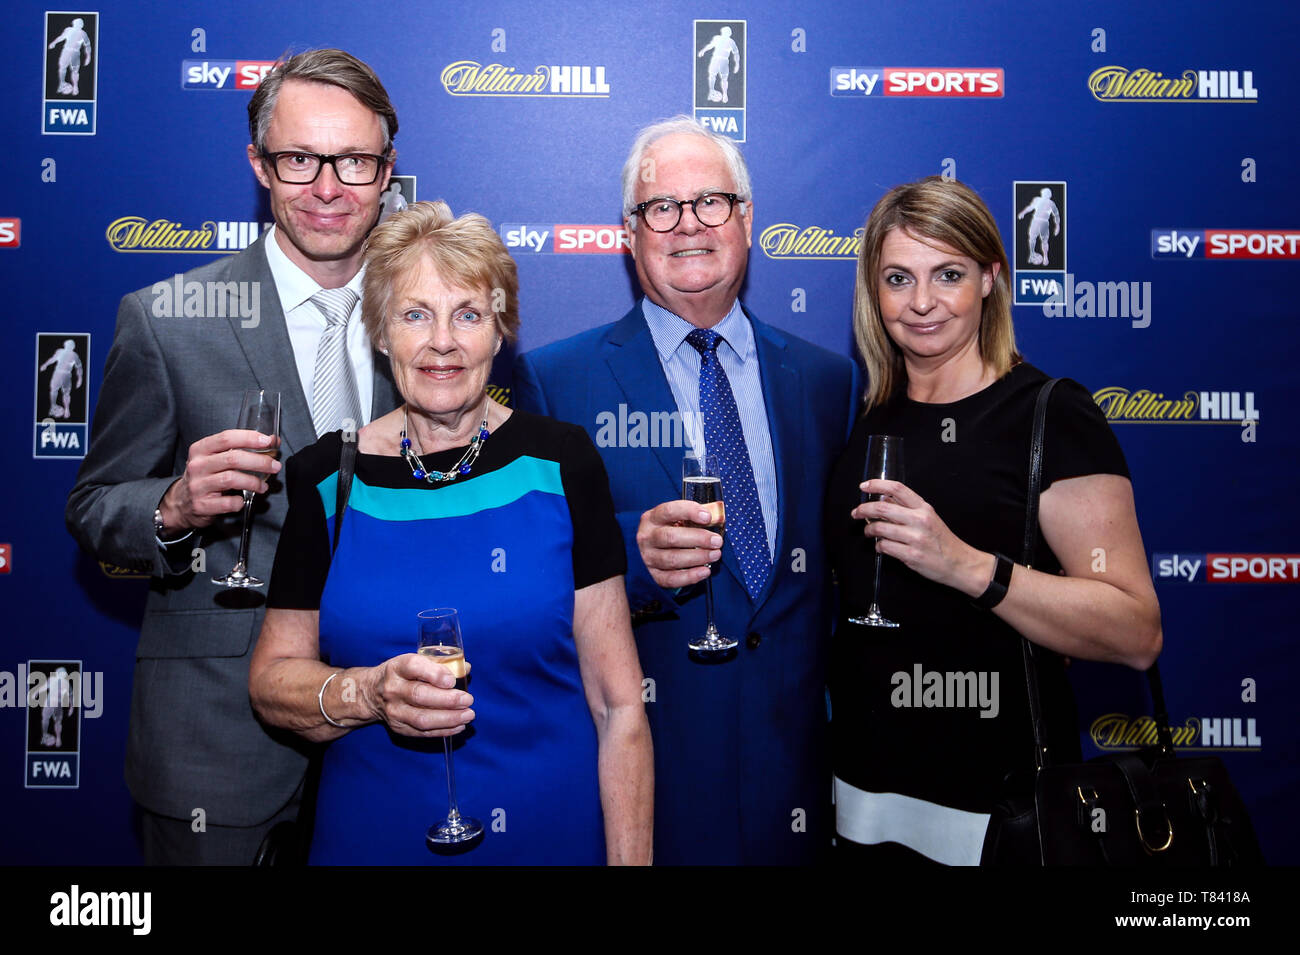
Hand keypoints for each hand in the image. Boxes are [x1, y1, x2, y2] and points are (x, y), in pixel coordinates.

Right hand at [158, 429, 280, 530]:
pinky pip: (228, 502)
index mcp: (200, 449)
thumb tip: (271, 440)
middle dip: (259, 461)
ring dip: (254, 482)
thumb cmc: (204, 476)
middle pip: (233, 458)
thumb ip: (237, 449)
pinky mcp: (202, 505)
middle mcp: (197, 465)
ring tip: (263, 486)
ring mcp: (198, 485)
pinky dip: (239, 501)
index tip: (267, 441)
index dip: (249, 438)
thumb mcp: (213, 458)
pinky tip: (243, 500)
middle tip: (275, 466)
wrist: (182, 502)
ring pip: (231, 479)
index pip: (226, 438)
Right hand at [360, 653, 474, 737]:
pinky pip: (422, 732)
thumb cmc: (402, 675)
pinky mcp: (398, 728)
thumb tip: (465, 668)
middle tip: (468, 699)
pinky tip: (459, 725)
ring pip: (421, 718)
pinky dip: (444, 730)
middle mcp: (393, 689)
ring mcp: (394, 711)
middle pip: (419, 695)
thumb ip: (440, 664)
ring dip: (449, 718)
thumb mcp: (415, 662)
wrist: (372, 693)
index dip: (435, 674)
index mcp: (397, 668)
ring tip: (468, 715)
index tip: (452, 680)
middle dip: (447, 699)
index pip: (414, 667)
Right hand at [635, 499, 722, 588]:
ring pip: (673, 559)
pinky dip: (690, 576)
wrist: (643, 552)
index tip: (708, 517)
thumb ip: (690, 518)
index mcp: (652, 519)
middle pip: (671, 537)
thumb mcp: (672, 520)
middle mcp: (646, 537)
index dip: (689, 512)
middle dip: (699, 539)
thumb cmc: (665, 532)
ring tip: (715, 555)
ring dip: (698, 557)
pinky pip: (672, 579)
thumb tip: (715, 519)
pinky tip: (704, 571)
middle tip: (717, 541)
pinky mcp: (652, 576)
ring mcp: (647, 558)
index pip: (669, 511)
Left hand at [855, 479, 990, 595]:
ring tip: (869, 532)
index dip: (877, 484)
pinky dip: (878, 546)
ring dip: (869, 530)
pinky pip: (884, 546)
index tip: (863, 486)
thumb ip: (906, 507)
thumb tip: (883, 497)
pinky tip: (881, 546)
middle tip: (856, 512)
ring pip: (879, 528)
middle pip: (882, 508)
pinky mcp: (911, 555)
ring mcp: (915, 538)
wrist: (959, 563)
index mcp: (924, 508)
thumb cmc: (941, 540)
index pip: (897, 488)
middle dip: (863, 509)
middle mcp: (919, 520)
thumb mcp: (928, 517)